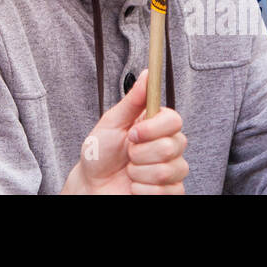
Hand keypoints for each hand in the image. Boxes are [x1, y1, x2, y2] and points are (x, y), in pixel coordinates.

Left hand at [63, 70, 187, 194]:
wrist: (92, 184)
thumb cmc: (101, 152)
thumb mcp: (112, 122)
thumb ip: (133, 100)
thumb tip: (147, 73)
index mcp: (157, 125)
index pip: (174, 120)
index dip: (153, 129)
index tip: (132, 134)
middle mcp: (169, 146)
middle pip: (172, 147)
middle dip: (140, 153)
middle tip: (127, 154)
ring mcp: (172, 170)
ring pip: (167, 171)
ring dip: (138, 173)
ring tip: (129, 171)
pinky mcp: (170, 192)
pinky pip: (166, 192)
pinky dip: (142, 190)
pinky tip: (134, 186)